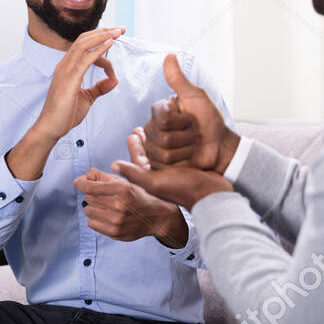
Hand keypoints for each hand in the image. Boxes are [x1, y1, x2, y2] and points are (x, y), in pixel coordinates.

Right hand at [29, 27, 123, 141]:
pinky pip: (86, 58)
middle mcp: (64, 65)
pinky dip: (99, 49)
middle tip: (121, 29)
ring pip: (84, 44)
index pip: (84, 49)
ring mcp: (65, 70)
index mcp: (66, 68)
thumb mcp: (86, 98)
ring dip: (103, 35)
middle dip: (103, 32)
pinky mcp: (70, 78)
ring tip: (119, 31)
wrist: (50, 128)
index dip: (102, 48)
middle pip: (83, 40)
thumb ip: (99, 88)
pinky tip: (110, 43)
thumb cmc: (64, 115)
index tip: (115, 61)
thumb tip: (113, 81)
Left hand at [72, 167, 188, 247]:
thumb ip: (101, 177)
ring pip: (88, 211)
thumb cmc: (137, 197)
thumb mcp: (124, 182)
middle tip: (104, 197)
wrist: (156, 217)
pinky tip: (107, 217)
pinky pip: (91, 224)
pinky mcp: (114, 232)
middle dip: (93, 195)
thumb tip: (77, 180)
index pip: (90, 187)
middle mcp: (119, 205)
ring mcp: (116, 220)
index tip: (80, 183)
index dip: (82, 183)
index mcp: (121, 189)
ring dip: (93, 208)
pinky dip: (96, 220)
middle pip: (88, 198)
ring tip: (106, 207)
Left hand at [113, 128, 231, 210]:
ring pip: (160, 155)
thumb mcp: (154, 181)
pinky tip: (171, 137)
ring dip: (155, 142)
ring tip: (151, 130)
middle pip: (147, 157)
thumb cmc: (183, 189)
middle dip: (142, 143)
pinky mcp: (185, 169)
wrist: (211, 193)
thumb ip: (134, 173)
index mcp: (148, 180)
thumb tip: (112, 165)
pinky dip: (171, 145)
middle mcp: (159, 177)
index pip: (136, 161)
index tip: (131, 135)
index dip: (134, 147)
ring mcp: (172, 173)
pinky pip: (174, 155)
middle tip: (138, 130)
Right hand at [142, 54, 238, 172]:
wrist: (219, 146)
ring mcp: (155, 147)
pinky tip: (187, 158)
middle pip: (161, 138)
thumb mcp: (196, 97)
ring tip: (191, 146)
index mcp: (160, 112)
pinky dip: (182, 161)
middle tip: (194, 134)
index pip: (161, 118)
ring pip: (163, 153)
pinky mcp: (159, 164)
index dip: (181, 121)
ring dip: (185, 150)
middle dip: (185, 137)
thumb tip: (169, 55)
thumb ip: (178, 79)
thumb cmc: (210, 121)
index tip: (191, 119)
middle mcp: (153, 128)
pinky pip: (164, 165)